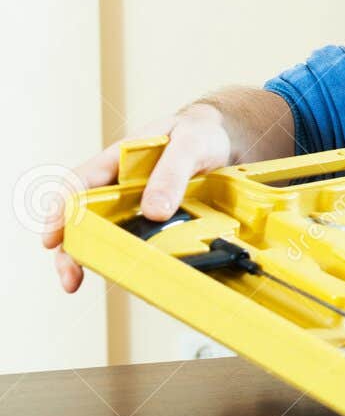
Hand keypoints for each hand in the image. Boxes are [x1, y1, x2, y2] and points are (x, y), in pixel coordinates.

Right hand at [43, 104, 231, 293]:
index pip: (78, 183)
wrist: (220, 136)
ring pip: (97, 227)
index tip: (54, 237)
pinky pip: (126, 233)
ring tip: (77, 281)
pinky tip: (117, 270)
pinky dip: (117, 251)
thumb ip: (171, 174)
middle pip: (79, 213)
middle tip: (70, 275)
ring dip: (85, 253)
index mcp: (118, 158)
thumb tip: (153, 212)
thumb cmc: (199, 133)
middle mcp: (116, 181)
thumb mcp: (191, 146)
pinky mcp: (146, 213)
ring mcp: (129, 199)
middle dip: (68, 244)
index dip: (60, 210)